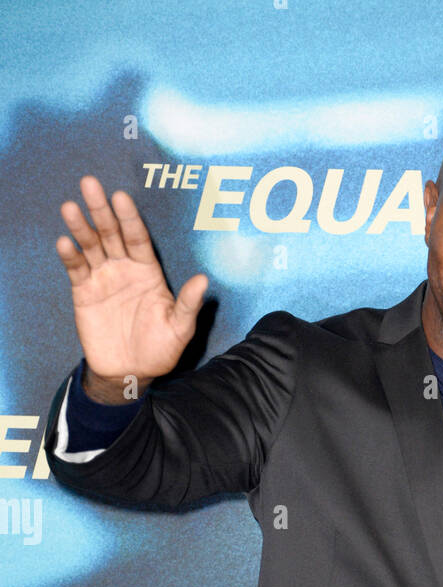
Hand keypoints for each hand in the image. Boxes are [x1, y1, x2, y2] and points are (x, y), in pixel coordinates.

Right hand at [55, 175, 207, 399]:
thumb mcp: (180, 329)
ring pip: (91, 245)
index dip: (130, 218)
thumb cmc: (160, 350)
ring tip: (70, 207)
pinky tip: (65, 242)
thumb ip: (188, 304)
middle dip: (101, 209)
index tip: (122, 197)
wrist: (131, 373)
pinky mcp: (84, 291)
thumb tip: (203, 280)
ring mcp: (103, 277)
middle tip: (91, 183)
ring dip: (80, 226)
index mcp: (148, 271)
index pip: (138, 238)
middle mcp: (124, 268)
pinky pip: (76, 269)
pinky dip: (70, 256)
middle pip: (111, 233)